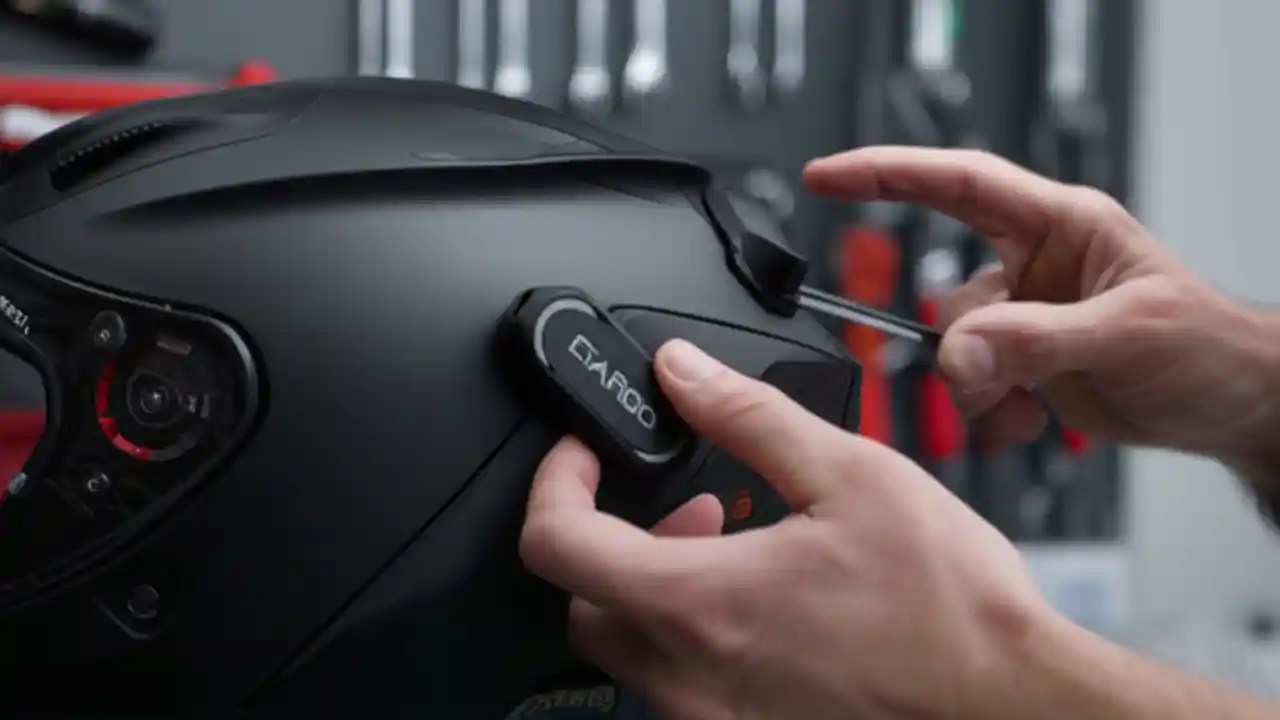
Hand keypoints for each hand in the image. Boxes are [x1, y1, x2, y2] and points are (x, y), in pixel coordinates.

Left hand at [520, 339, 1053, 719]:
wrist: (1010, 699)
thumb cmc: (949, 605)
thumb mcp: (847, 475)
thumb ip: (746, 416)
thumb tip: (682, 372)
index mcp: (704, 602)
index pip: (557, 543)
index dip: (555, 483)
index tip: (582, 456)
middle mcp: (693, 675)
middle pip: (582, 600)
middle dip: (611, 538)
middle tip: (681, 503)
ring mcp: (715, 717)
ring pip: (629, 647)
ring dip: (655, 584)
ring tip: (736, 546)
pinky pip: (680, 682)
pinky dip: (693, 633)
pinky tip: (763, 604)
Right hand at [804, 146, 1279, 470]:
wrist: (1233, 406)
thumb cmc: (1208, 345)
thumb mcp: (1127, 332)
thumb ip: (1036, 340)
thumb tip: (958, 352)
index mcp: (1061, 226)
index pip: (959, 183)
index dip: (886, 174)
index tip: (826, 177)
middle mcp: (1034, 267)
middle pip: (950, 298)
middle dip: (960, 349)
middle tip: (990, 384)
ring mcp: (1026, 320)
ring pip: (956, 354)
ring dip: (978, 392)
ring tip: (1027, 409)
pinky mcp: (1024, 365)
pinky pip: (973, 389)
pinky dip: (988, 414)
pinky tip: (1029, 422)